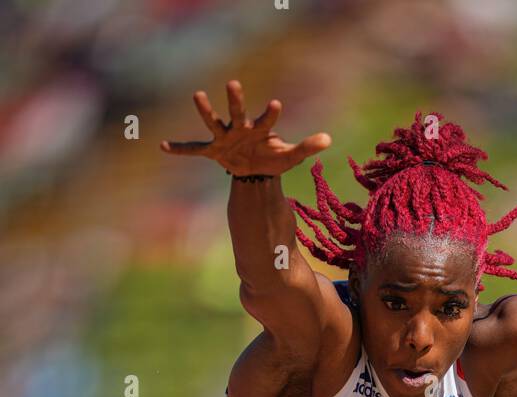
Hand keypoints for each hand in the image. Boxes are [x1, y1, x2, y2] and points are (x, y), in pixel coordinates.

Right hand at [160, 79, 330, 175]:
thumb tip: (328, 140)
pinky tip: (164, 147)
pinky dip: (181, 149)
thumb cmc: (272, 158)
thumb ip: (306, 148)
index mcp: (259, 129)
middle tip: (234, 83)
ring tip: (198, 95)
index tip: (276, 104)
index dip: (271, 114)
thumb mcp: (289, 157)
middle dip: (236, 100)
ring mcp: (225, 138)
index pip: (266, 121)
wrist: (255, 169)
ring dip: (206, 111)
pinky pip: (194, 150)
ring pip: (214, 123)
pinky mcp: (213, 151)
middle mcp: (240, 129)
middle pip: (237, 113)